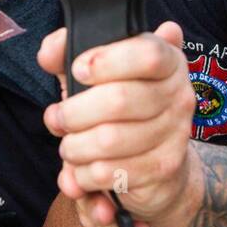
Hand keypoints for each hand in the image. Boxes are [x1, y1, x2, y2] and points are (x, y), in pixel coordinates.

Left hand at [38, 21, 196, 226]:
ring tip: (69, 146)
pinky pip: (109, 172)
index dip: (107, 61)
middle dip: (73, 112)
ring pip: (109, 140)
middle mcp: (179, 95)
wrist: (159, 165)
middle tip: (58, 118)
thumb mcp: (98, 75)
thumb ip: (68, 53)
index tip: (78, 70)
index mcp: (168, 61)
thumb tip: (48, 52)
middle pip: (118, 99)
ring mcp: (175, 134)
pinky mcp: (163, 168)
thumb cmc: (123, 109)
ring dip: (74, 147)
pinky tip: (81, 171)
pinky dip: (83, 174)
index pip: (148, 54)